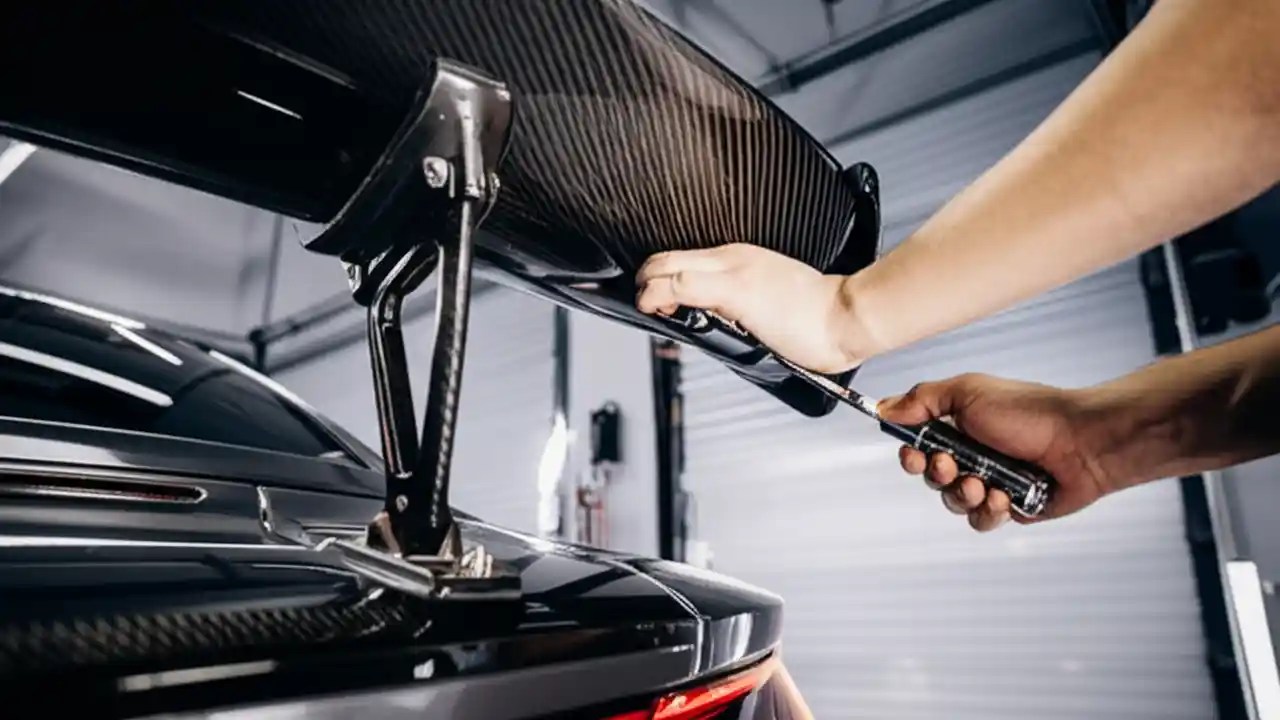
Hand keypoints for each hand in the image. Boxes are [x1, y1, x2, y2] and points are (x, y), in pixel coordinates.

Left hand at [635, 244, 871, 372]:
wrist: (846, 317)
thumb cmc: (817, 316)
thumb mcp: (767, 301)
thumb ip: (736, 305)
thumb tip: (711, 320)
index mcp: (741, 259)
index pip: (684, 258)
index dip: (657, 275)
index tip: (652, 298)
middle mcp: (733, 257)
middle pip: (667, 257)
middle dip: (644, 278)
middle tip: (643, 302)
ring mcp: (733, 270)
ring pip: (667, 265)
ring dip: (646, 286)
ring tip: (648, 306)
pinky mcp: (735, 289)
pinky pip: (681, 284)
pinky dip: (657, 294)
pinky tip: (653, 306)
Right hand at [878, 373, 1111, 531]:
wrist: (1081, 443)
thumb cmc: (1030, 412)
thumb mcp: (968, 392)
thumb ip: (923, 399)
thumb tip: (884, 407)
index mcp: (959, 426)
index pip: (918, 445)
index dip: (911, 454)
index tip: (914, 454)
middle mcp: (972, 455)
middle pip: (931, 478)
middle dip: (938, 475)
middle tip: (952, 464)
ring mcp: (990, 483)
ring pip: (953, 503)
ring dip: (964, 494)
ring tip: (986, 483)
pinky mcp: (1009, 508)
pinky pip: (981, 521)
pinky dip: (989, 512)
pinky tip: (1005, 498)